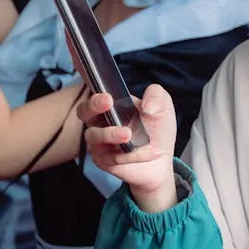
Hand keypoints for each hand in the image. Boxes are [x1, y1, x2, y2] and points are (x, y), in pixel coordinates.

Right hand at [79, 84, 177, 212]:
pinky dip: (129, 155)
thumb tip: (147, 105)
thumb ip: (157, 96)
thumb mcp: (163, 108)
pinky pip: (110, 156)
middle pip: (84, 111)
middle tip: (108, 102)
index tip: (106, 92)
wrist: (161, 160)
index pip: (96, 93)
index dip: (94, 88)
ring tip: (128, 134)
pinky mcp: (104, 160)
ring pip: (94, 136)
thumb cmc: (157, 131)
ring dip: (110, 134)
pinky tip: (147, 153)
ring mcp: (100, 141)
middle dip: (94, 105)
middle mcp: (102, 121)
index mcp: (113, 105)